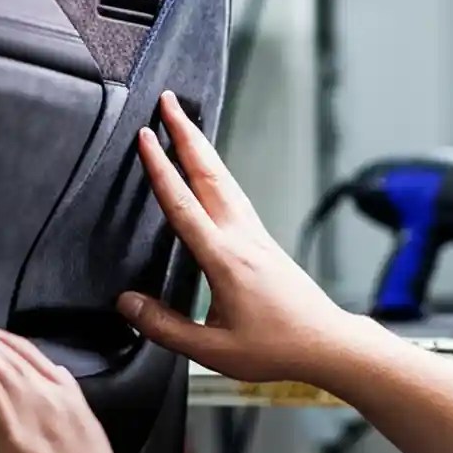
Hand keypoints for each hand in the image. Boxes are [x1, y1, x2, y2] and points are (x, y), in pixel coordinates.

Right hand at [117, 91, 359, 384]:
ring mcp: (255, 234)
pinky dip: (216, 170)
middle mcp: (241, 237)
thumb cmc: (276, 348)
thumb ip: (165, 327)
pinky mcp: (263, 240)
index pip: (184, 205)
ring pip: (224, 179)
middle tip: (168, 101)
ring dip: (202, 146)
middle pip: (209, 174)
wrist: (325, 343)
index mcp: (224, 259)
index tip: (146, 137)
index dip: (161, 169)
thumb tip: (127, 305)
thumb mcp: (212, 351)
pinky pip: (234, 193)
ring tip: (184, 122)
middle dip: (186, 133)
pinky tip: (210, 169)